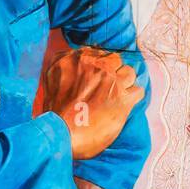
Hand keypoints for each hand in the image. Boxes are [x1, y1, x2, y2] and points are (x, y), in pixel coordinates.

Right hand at [43, 46, 144, 160]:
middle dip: (113, 72)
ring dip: (125, 84)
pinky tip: (124, 106)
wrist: (61, 136)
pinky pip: (138, 91)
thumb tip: (79, 68)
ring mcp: (110, 80)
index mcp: (73, 59)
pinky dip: (133, 99)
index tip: (96, 78)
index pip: (96, 52)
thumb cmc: (55, 115)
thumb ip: (68, 70)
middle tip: (106, 88)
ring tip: (116, 97)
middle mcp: (94, 65)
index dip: (98, 67)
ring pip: (129, 72)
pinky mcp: (122, 98)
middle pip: (115, 59)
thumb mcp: (51, 82)